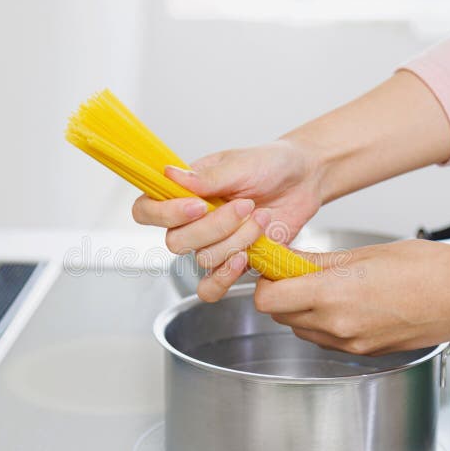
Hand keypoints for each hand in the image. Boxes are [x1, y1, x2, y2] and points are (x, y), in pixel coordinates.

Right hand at [132, 139, 323, 300]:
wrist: (303, 180)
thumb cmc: (269, 164)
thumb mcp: (240, 163)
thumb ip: (207, 177)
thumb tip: (168, 175)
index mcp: (183, 191)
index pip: (146, 210)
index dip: (165, 214)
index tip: (198, 206)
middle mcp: (190, 221)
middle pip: (176, 241)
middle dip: (214, 227)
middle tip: (245, 205)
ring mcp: (210, 244)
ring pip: (202, 259)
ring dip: (236, 240)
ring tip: (261, 217)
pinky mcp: (231, 262)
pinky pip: (212, 286)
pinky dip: (227, 276)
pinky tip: (246, 256)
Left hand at [254, 239, 449, 354]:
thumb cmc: (427, 269)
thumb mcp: (364, 254)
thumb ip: (320, 261)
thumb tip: (289, 259)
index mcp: (333, 296)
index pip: (267, 300)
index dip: (265, 282)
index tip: (274, 267)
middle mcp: (337, 327)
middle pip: (280, 316)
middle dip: (282, 293)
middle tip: (298, 272)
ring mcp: (351, 344)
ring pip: (302, 329)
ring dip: (302, 309)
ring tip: (327, 286)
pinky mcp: (365, 353)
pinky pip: (327, 339)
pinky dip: (325, 322)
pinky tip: (347, 302)